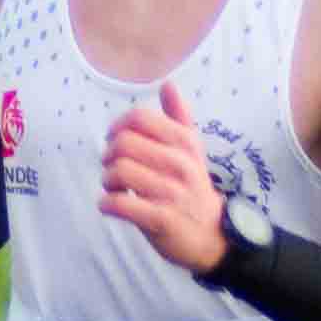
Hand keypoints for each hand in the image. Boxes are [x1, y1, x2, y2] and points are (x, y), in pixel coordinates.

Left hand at [98, 81, 231, 274]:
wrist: (213, 236)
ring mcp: (172, 192)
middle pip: (123, 143)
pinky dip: (107, 204)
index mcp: (184, 143)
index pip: (139, 119)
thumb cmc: (193, 188)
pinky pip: (122, 204)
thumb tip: (168, 84)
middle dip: (108, 155)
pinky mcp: (161, 219)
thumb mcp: (191, 150)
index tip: (115, 141)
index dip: (118, 127)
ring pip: (119, 172)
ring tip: (113, 187)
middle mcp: (180, 164)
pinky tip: (110, 205)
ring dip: (107, 180)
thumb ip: (179, 117)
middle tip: (112, 167)